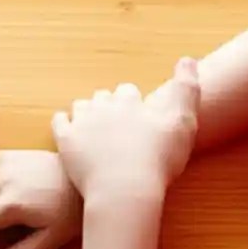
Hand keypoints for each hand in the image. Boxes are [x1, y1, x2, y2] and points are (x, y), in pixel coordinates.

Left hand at [53, 58, 200, 202]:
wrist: (125, 189)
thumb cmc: (159, 159)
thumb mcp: (183, 121)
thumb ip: (187, 88)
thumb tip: (188, 58)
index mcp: (130, 101)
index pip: (128, 91)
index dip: (134, 102)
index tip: (138, 115)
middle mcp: (103, 105)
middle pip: (104, 97)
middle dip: (110, 106)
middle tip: (118, 125)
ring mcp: (81, 122)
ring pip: (82, 106)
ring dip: (88, 112)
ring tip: (95, 128)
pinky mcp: (65, 140)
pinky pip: (59, 121)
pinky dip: (64, 122)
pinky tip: (69, 128)